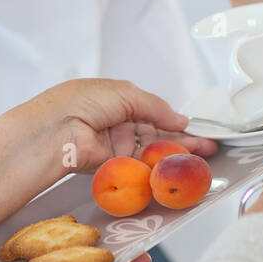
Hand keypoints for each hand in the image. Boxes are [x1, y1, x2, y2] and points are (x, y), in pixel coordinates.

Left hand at [45, 77, 217, 172]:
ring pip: (150, 152)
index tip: (196, 129)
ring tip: (199, 158)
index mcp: (117, 100)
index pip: (152, 111)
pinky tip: (175, 168)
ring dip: (174, 155)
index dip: (174, 120)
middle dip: (181, 140)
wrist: (55, 130)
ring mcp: (114, 146)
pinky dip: (157, 168)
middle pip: (155, 134)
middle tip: (207, 148)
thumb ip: (156, 107)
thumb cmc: (83, 102)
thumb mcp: (125, 93)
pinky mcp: (112, 166)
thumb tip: (180, 119)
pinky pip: (138, 168)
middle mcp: (117, 123)